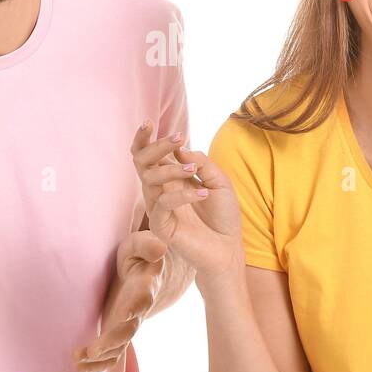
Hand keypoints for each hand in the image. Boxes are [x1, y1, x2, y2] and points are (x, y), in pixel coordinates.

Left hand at [74, 230, 168, 371]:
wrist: (143, 270)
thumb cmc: (138, 254)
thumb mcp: (140, 244)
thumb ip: (147, 245)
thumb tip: (159, 248)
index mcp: (144, 287)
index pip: (142, 299)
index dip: (135, 307)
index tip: (126, 314)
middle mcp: (138, 311)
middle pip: (129, 330)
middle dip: (112, 341)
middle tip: (93, 350)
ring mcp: (128, 324)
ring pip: (119, 347)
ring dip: (100, 357)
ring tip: (78, 361)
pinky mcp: (117, 330)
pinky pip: (111, 353)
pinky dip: (97, 363)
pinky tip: (79, 366)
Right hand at [129, 120, 243, 281]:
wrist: (228, 249)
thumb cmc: (223, 217)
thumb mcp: (219, 182)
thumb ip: (202, 163)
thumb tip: (181, 149)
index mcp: (170, 178)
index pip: (148, 155)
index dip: (144, 138)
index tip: (150, 122)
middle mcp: (160, 190)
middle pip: (142, 162)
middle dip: (157, 146)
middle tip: (177, 138)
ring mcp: (158, 208)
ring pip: (151, 179)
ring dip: (172, 168)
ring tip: (194, 169)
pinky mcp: (161, 226)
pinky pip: (163, 203)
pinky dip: (182, 194)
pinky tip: (203, 193)